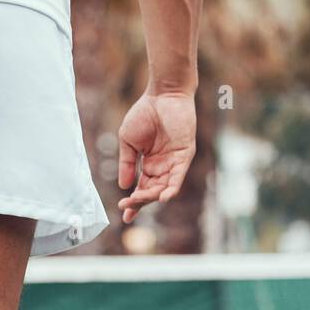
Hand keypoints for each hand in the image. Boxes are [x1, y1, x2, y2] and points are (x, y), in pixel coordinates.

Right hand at [116, 91, 196, 224]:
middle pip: (152, 191)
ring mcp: (174, 162)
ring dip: (151, 196)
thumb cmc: (144, 113)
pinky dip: (171, 188)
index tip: (124, 215)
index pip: (142, 188)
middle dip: (139, 201)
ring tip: (138, 201)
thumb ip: (126, 164)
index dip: (134, 202)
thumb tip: (124, 187)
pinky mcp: (185, 155)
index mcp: (149, 163)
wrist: (163, 94)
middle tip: (126, 206)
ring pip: (164, 187)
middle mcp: (163, 166)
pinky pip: (178, 176)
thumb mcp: (128, 142)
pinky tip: (163, 197)